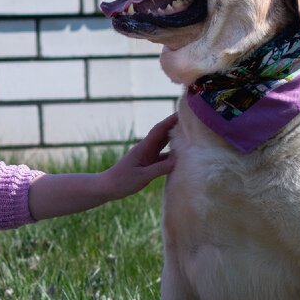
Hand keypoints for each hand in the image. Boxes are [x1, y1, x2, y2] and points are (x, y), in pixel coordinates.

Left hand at [26, 112, 176, 220]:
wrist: (107, 187)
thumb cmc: (122, 181)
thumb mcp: (142, 176)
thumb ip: (159, 169)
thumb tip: (177, 161)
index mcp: (144, 147)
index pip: (160, 129)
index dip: (171, 120)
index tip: (183, 112)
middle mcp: (146, 149)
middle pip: (163, 134)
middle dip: (176, 126)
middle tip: (192, 120)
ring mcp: (147, 156)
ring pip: (164, 144)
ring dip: (175, 139)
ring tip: (190, 135)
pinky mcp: (147, 164)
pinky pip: (163, 156)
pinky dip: (172, 155)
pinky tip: (181, 157)